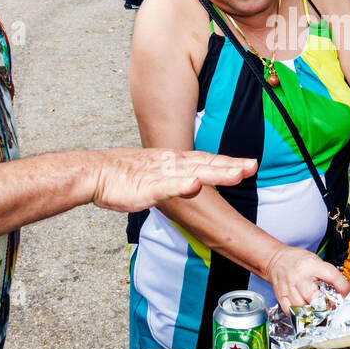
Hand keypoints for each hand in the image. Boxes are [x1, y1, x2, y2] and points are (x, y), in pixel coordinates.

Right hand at [90, 148, 256, 211]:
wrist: (96, 173)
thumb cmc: (126, 177)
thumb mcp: (159, 178)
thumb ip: (178, 180)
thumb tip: (195, 182)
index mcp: (176, 162)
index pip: (208, 161)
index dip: (229, 163)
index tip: (250, 165)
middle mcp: (172, 164)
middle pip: (207, 164)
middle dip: (231, 166)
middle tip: (253, 166)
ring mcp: (161, 175)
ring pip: (193, 172)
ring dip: (216, 173)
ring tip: (237, 174)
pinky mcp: (146, 186)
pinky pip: (166, 186)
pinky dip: (182, 185)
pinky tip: (195, 184)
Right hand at [264, 244, 349, 312]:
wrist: (276, 259)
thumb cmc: (299, 260)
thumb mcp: (316, 261)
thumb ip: (329, 275)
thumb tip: (345, 291)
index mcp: (311, 265)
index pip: (332, 276)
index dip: (343, 287)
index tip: (349, 295)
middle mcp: (299, 277)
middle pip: (315, 297)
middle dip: (326, 305)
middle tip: (331, 306)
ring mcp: (289, 287)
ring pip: (303, 308)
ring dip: (313, 312)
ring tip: (319, 310)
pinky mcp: (281, 296)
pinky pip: (291, 311)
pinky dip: (299, 315)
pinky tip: (305, 311)